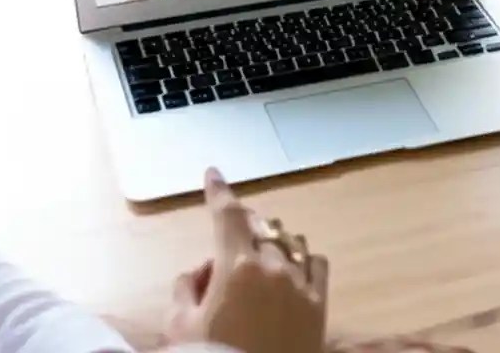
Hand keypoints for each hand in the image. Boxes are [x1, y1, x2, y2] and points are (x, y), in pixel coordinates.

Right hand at [166, 168, 327, 352]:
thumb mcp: (179, 324)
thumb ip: (186, 286)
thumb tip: (202, 271)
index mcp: (236, 266)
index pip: (227, 214)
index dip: (218, 190)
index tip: (213, 174)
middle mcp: (273, 267)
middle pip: (258, 227)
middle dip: (241, 229)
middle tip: (226, 251)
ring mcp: (300, 285)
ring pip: (290, 242)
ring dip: (272, 242)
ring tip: (259, 260)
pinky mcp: (320, 304)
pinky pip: (317, 263)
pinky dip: (303, 259)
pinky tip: (293, 269)